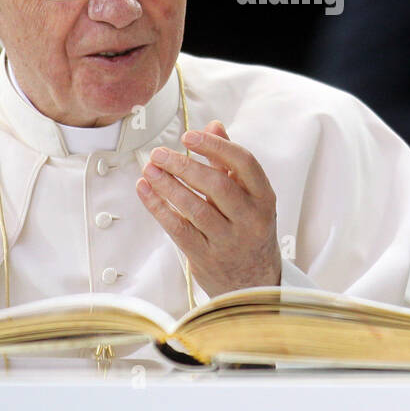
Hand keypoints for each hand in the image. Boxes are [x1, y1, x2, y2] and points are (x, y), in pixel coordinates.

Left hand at [137, 120, 280, 296]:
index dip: (215, 146)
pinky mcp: (205, 257)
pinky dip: (158, 207)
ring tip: (149, 168)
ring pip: (194, 208)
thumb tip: (214, 127)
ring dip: (167, 185)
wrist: (253, 284)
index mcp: (264, 198)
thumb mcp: (249, 197)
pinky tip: (146, 190)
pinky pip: (178, 229)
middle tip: (159, 153)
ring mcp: (228, 240)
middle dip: (183, 165)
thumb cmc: (249, 230)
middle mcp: (250, 219)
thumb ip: (229, 161)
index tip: (189, 136)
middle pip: (216, 185)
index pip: (243, 163)